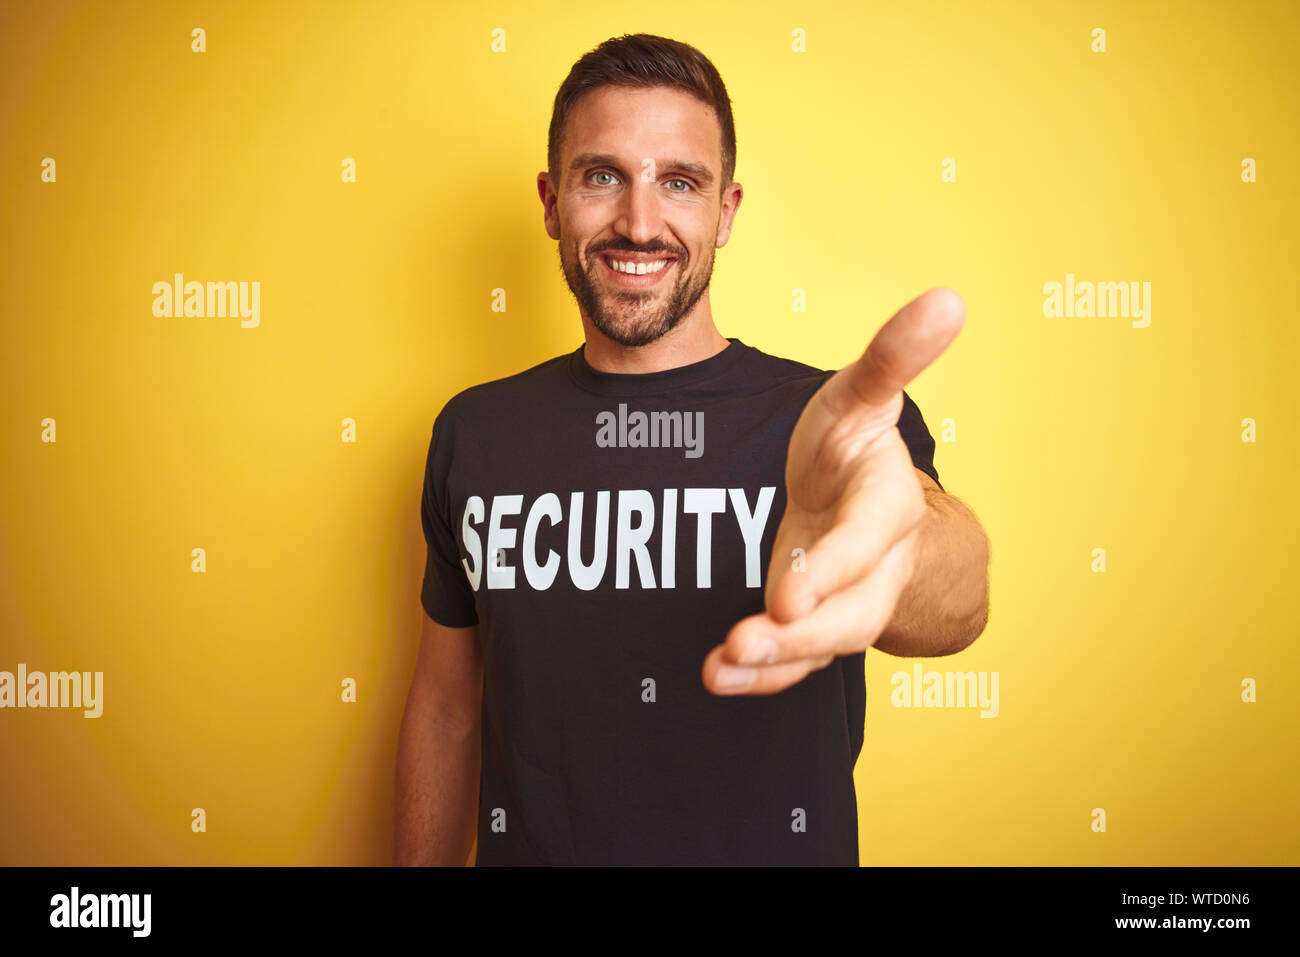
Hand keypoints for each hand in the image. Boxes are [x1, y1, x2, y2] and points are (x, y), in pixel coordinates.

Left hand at [702, 287, 965, 694]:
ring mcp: (847, 601)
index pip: (869, 539)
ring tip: (722, 667)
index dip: (835, 566)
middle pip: (851, 611)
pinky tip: (720, 675)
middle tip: (745, 639)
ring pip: (822, 644)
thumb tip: (947, 298)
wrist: (861, 495)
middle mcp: (877, 565)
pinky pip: (796, 661)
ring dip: (775, 660)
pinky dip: (760, 674)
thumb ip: (892, 356)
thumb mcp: (863, 394)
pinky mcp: (815, 623)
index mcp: (890, 504)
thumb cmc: (851, 442)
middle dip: (800, 632)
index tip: (788, 591)